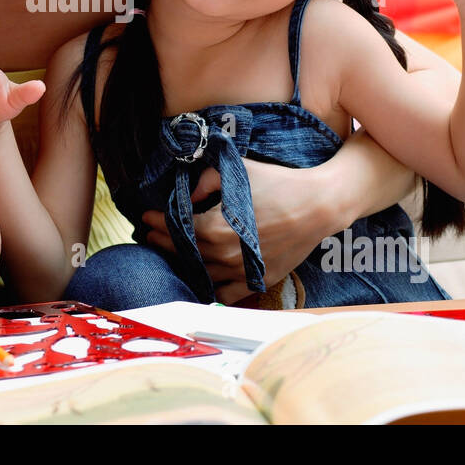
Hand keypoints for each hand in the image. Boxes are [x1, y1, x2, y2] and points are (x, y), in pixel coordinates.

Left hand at [142, 158, 344, 303]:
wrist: (318, 206)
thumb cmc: (279, 184)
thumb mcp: (238, 170)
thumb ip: (206, 180)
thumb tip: (189, 195)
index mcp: (216, 228)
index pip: (177, 230)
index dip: (158, 223)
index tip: (145, 217)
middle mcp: (225, 255)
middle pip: (184, 253)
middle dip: (164, 242)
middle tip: (152, 234)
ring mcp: (242, 271)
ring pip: (200, 274)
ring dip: (183, 264)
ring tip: (172, 253)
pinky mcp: (258, 280)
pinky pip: (225, 293)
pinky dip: (209, 288)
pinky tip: (199, 278)